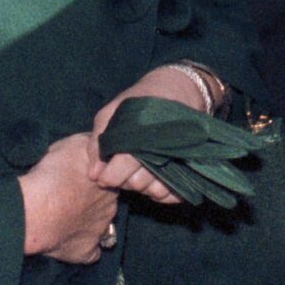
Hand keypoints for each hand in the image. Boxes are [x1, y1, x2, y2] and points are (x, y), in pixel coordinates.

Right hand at [18, 132, 119, 262]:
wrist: (35, 209)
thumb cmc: (52, 174)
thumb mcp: (74, 145)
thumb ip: (91, 146)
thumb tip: (98, 145)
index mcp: (110, 181)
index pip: (112, 179)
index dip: (97, 179)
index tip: (80, 180)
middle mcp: (111, 206)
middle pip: (107, 202)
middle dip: (94, 201)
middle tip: (71, 197)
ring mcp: (100, 230)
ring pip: (101, 226)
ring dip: (89, 222)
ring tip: (66, 219)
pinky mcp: (85, 251)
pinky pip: (91, 253)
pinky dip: (83, 249)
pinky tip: (68, 242)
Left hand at [88, 65, 209, 204]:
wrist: (180, 89)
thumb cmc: (141, 101)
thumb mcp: (112, 111)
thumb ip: (98, 140)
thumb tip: (94, 174)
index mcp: (138, 138)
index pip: (121, 170)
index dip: (109, 177)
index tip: (105, 176)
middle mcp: (160, 152)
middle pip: (137, 183)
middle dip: (126, 181)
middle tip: (125, 169)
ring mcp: (178, 162)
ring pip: (155, 191)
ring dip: (145, 187)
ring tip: (142, 172)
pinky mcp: (190, 170)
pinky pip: (173, 195)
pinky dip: (163, 192)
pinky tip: (157, 179)